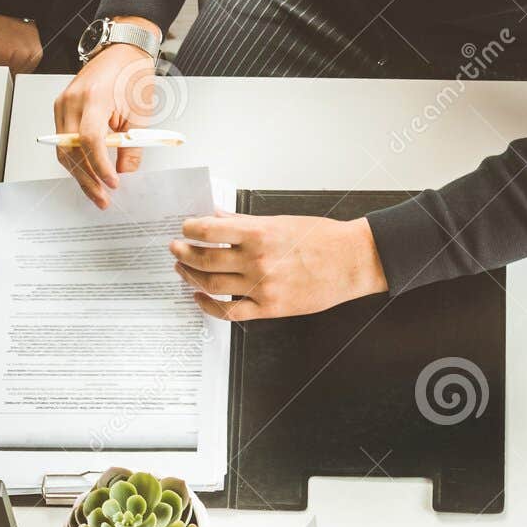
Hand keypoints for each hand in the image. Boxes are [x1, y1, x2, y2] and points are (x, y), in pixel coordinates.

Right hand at [52, 17, 162, 208]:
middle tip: (102, 198)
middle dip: (87, 179)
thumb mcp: (139, 113)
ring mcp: (62, 104)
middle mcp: (72, 100)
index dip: (100, 166)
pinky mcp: (61, 108)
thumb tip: (125, 172)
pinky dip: (75, 159)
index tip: (113, 183)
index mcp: (95, 97)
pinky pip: (64, 141)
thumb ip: (131, 146)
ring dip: (80, 174)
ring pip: (64, 150)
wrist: (121, 52)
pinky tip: (87, 173)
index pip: (90, 140)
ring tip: (96, 191)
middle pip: (72, 150)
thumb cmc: (131, 74)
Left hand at [170, 214, 388, 319]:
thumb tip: (215, 215)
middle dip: (183, 253)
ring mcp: (262, 287)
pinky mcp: (269, 308)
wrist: (352, 261)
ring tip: (182, 269)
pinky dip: (209, 306)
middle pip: (205, 258)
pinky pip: (229, 312)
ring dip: (190, 276)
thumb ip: (242, 222)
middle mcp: (257, 261)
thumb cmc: (320, 238)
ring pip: (212, 285)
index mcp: (259, 234)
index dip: (189, 229)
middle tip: (174, 248)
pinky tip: (200, 297)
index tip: (184, 228)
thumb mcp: (278, 221)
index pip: (208, 230)